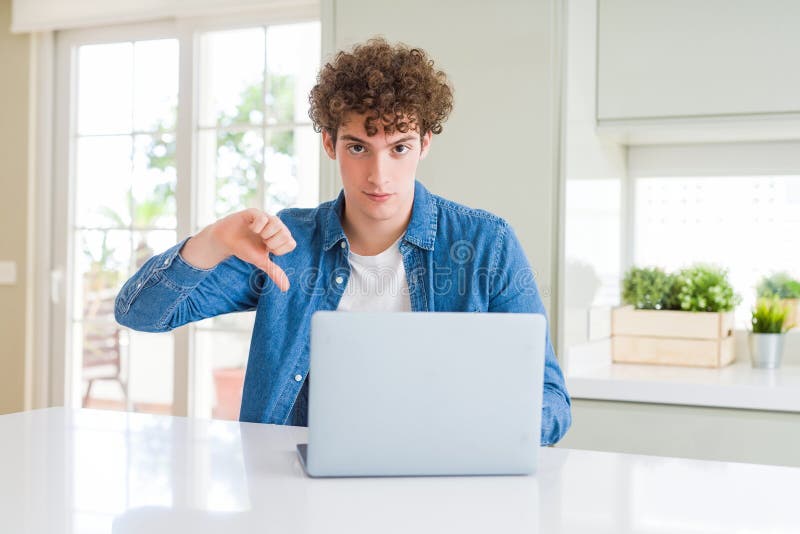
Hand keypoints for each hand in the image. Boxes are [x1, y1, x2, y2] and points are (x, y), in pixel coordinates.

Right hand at [182, 209, 296, 290]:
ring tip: (256, 234)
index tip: (267, 249)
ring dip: (265, 234)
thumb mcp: (261, 262)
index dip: (278, 250)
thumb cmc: (244, 249)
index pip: (291, 243)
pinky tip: (251, 228)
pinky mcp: (254, 212)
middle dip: (271, 243)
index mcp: (280, 236)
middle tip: (261, 241)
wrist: (225, 241)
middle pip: (285, 234)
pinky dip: (257, 227)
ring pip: (277, 224)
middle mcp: (276, 225)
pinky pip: (263, 218)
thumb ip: (274, 272)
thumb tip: (286, 288)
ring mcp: (266, 217)